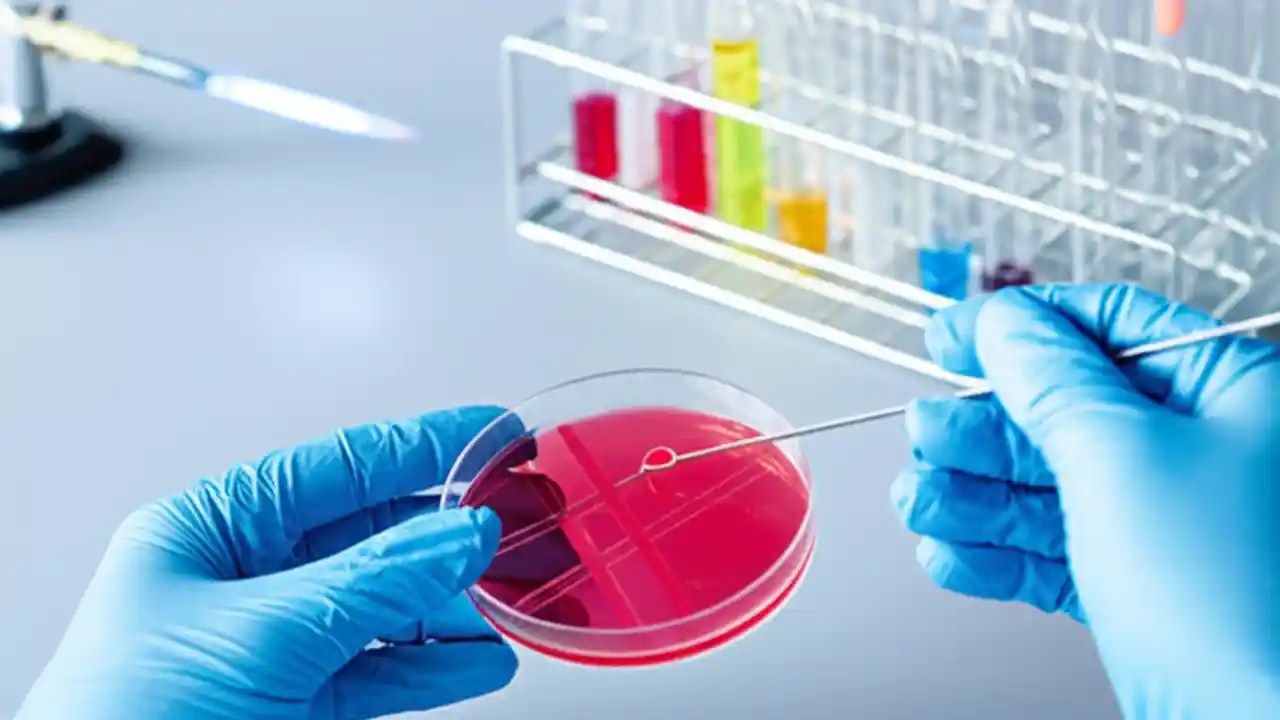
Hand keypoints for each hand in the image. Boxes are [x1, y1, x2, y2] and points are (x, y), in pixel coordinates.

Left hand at [17, 406, 521, 719]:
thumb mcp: (257, 634)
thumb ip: (371, 583)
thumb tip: (459, 534)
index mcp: (210, 530)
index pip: (340, 468)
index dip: (424, 447)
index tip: (494, 434)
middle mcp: (243, 581)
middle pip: (375, 537)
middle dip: (454, 535)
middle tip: (525, 522)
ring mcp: (274, 647)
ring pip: (388, 609)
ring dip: (457, 607)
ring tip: (517, 595)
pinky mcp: (295, 707)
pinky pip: (382, 673)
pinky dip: (436, 666)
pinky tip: (481, 657)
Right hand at [891, 284, 1279, 717]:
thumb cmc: (1236, 602)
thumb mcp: (1121, 458)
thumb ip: (1052, 379)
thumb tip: (1005, 323)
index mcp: (1234, 394)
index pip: (1113, 327)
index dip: (1021, 326)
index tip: (951, 334)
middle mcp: (1210, 455)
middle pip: (1067, 413)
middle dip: (983, 429)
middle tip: (928, 434)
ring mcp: (1176, 528)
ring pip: (1052, 490)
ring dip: (973, 496)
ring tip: (921, 501)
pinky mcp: (1146, 593)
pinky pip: (1057, 554)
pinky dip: (996, 554)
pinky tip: (952, 555)